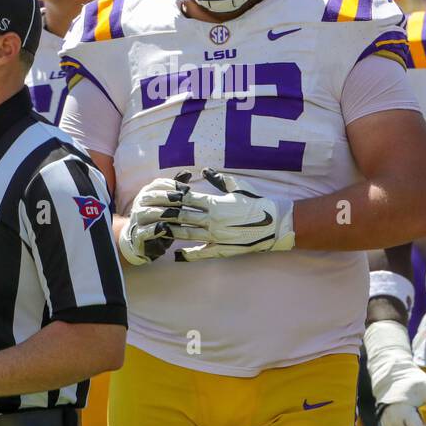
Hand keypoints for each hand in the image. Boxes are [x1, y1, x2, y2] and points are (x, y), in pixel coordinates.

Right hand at [117, 175, 185, 264]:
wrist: (141, 240)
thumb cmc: (161, 218)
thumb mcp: (171, 204)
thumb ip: (177, 189)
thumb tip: (188, 172)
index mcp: (148, 193)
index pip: (157, 184)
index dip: (172, 185)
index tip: (187, 189)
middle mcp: (139, 204)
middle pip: (150, 196)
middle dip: (166, 196)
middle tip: (182, 198)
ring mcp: (137, 220)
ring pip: (145, 213)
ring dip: (161, 213)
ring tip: (176, 214)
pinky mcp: (137, 236)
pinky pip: (142, 232)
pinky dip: (153, 230)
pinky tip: (165, 229)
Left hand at [164, 168, 294, 260]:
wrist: (275, 223)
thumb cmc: (257, 203)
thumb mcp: (239, 187)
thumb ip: (219, 179)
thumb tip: (205, 170)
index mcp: (216, 203)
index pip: (187, 199)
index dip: (172, 196)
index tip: (160, 195)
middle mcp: (213, 219)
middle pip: (182, 216)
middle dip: (165, 214)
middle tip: (151, 213)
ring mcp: (216, 235)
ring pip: (187, 233)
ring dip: (171, 232)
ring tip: (158, 230)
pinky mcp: (222, 248)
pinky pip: (201, 253)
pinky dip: (187, 255)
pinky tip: (176, 254)